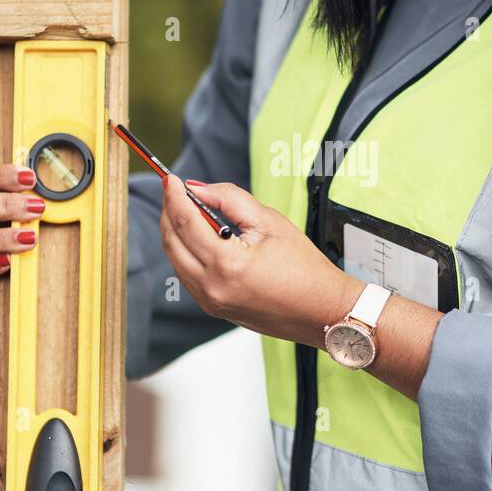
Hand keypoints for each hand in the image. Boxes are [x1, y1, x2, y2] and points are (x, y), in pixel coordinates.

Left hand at [159, 174, 360, 347]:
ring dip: (174, 232)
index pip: (186, 221)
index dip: (174, 196)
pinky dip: (185, 252)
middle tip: (174, 190)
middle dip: (169, 211)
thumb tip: (198, 189)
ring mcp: (210, 302)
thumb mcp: (269, 222)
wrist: (322, 311)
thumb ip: (229, 200)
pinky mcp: (213, 309)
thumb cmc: (305, 269)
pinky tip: (198, 237)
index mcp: (227, 264)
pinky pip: (187, 275)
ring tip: (185, 209)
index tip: (171, 179)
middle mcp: (212, 287)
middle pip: (172, 241)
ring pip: (175, 259)